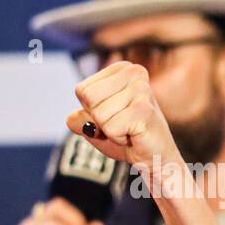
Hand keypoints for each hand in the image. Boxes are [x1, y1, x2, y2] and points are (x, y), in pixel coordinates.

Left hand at [68, 61, 182, 174]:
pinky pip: (110, 129)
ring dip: (109, 130)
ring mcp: (142, 90)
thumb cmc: (124, 135)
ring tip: (127, 129)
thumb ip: (78, 118)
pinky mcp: (144, 110)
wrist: (153, 156)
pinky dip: (117, 139)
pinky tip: (134, 135)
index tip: (111, 114)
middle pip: (88, 99)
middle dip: (98, 120)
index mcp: (121, 69)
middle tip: (119, 123)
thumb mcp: (94, 124)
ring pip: (98, 115)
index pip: (82, 90)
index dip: (90, 110)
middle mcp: (134, 72)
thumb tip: (71, 118)